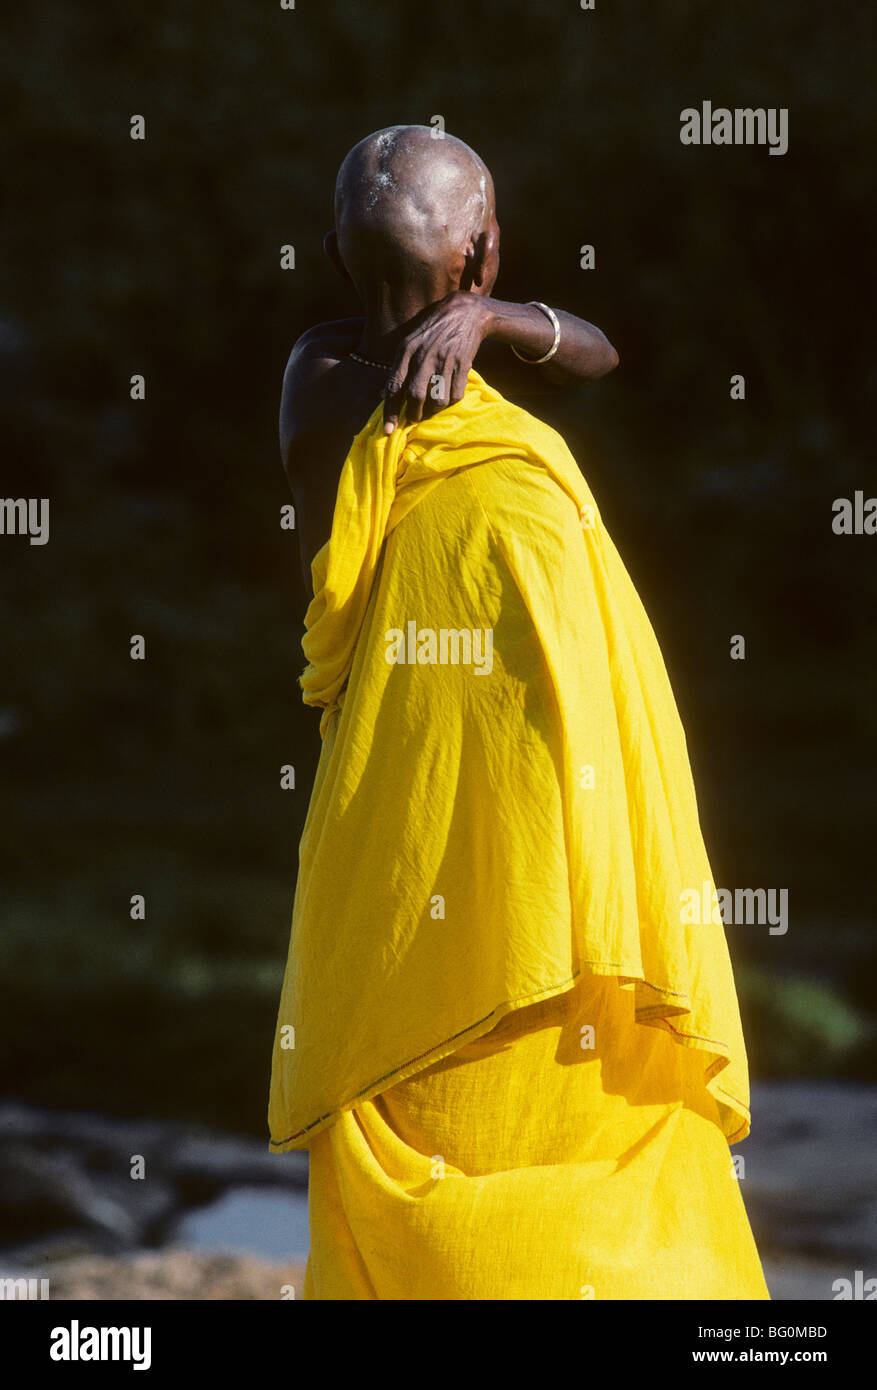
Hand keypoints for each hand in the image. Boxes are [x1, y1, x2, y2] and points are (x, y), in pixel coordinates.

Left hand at [382, 292, 491, 434]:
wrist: (465, 312)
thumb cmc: (433, 330)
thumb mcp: (410, 342)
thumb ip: (397, 368)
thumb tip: (382, 393)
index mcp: (406, 350)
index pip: (395, 386)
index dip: (390, 411)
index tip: (387, 431)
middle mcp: (423, 355)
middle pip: (415, 396)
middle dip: (414, 414)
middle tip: (414, 419)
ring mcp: (444, 360)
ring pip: (437, 400)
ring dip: (434, 411)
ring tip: (432, 409)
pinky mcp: (463, 363)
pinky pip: (456, 394)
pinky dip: (451, 401)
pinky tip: (448, 397)